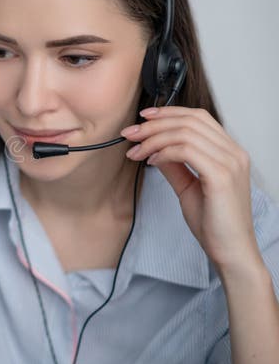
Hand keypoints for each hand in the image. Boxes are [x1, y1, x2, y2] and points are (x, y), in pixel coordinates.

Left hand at [120, 106, 258, 271]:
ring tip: (136, 152)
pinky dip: (163, 152)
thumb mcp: (188, 187)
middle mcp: (234, 152)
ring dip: (153, 139)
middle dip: (154, 125)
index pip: (198, 117)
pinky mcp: (221, 176)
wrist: (229, 250)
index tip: (143, 118)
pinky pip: (186, 150)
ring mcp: (230, 162)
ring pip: (185, 132)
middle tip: (130, 135)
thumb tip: (155, 149)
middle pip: (189, 120)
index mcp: (230, 151)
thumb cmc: (213, 223)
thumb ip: (175, 165)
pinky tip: (151, 162)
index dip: (168, 113)